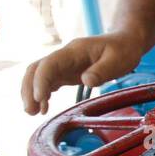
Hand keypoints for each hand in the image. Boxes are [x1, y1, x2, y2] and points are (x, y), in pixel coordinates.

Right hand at [21, 32, 144, 114]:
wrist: (125, 42)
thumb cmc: (123, 50)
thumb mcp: (118, 60)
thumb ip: (102, 70)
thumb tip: (86, 81)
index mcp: (75, 51)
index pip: (49, 63)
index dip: (41, 80)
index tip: (39, 98)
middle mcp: (64, 56)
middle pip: (36, 69)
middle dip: (29, 88)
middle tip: (30, 111)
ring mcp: (64, 65)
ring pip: (39, 76)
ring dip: (32, 93)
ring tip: (32, 113)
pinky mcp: (67, 73)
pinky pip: (48, 82)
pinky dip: (42, 94)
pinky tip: (43, 108)